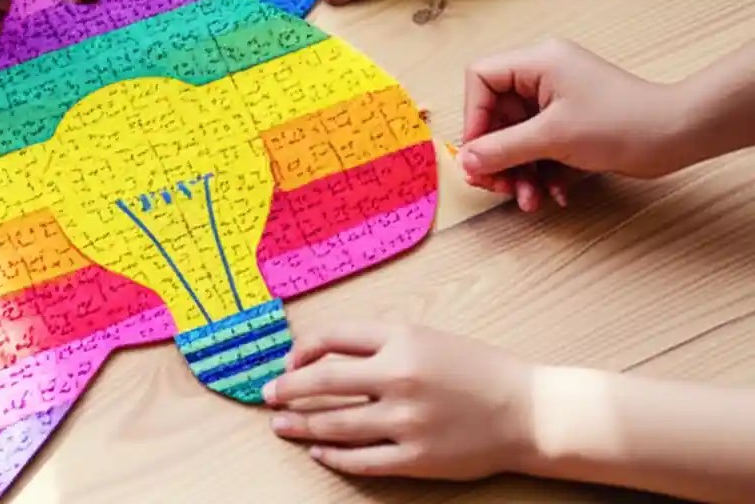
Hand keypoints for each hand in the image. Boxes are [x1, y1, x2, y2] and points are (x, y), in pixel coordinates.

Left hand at [263, 322, 534, 480]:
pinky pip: (361, 460)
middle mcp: (399, 377)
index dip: (302, 349)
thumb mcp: (429, 337)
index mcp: (403, 339)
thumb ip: (382, 341)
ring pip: (335, 425)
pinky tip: (319, 452)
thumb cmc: (478, 370)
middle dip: (287, 389)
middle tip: (268, 395)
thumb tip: (326, 353)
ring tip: (281, 426)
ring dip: (301, 425)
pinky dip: (334, 456)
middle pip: (323, 382)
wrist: (529, 411)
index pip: (332, 338)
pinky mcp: (415, 457)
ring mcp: (406, 421)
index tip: (289, 360)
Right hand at [458, 39, 688, 211]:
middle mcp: (543, 78)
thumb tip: (466, 160)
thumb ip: (502, 148)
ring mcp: (557, 102)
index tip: (480, 152)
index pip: (481, 78)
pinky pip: (539, 149)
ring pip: (516, 138)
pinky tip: (553, 194)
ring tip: (528, 200)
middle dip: (497, 156)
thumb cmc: (623, 123)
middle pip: (496, 115)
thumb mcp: (553, 137)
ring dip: (518, 172)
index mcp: (537, 63)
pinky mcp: (570, 125)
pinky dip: (541, 174)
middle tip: (497, 186)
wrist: (678, 136)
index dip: (473, 116)